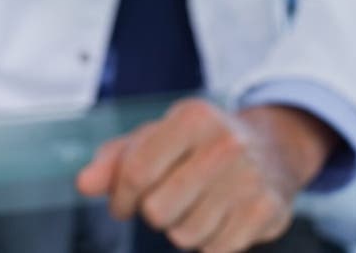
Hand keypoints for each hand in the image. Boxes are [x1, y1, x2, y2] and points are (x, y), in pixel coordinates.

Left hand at [76, 98, 336, 251]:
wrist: (272, 149)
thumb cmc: (200, 144)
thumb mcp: (158, 137)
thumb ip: (116, 159)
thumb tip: (83, 183)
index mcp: (191, 117)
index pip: (136, 171)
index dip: (121, 197)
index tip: (123, 202)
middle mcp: (224, 142)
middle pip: (157, 210)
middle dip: (155, 212)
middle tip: (170, 197)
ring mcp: (248, 176)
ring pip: (184, 236)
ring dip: (183, 228)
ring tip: (199, 203)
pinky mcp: (266, 210)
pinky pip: (214, 252)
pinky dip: (209, 244)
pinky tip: (219, 218)